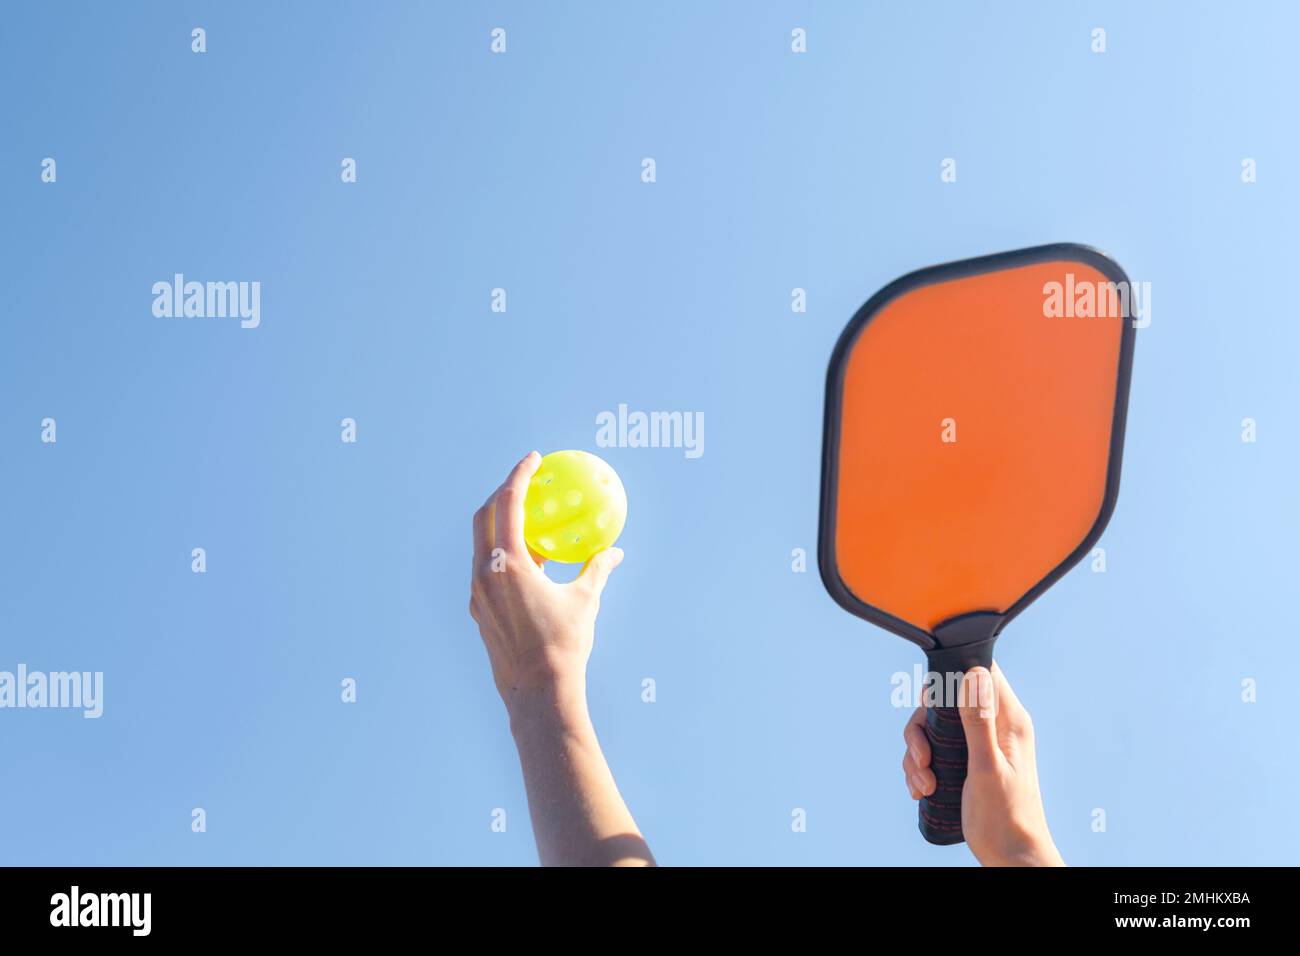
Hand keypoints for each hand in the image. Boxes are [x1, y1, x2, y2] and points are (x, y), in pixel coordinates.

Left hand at [470, 451, 648, 866]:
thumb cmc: (565, 645)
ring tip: (528, 520)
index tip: (534, 458)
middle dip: (501, 493)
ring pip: (482, 544)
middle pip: (483, 517)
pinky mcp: (479, 612)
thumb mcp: (585, 601)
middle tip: (524, 482)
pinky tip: (529, 563)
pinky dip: (504, 555)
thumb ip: (597, 569)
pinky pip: (487, 570)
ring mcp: (477, 594)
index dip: (519, 474)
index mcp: (507, 563)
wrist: (537, 693)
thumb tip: (615, 552)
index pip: (508, 503)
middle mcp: (484, 574)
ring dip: (501, 526)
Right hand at [902, 663, 1063, 866]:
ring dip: (918, 756)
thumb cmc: (1006, 818)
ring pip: (933, 729)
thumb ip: (979, 721)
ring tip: (924, 785)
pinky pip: (933, 751)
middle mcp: (995, 726)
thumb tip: (974, 672)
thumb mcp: (986, 768)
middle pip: (943, 703)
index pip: (979, 671)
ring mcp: (979, 744)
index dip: (948, 679)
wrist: (1011, 858)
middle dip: (922, 731)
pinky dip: (920, 768)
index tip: (930, 707)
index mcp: (1009, 720)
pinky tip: (921, 790)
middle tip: (922, 760)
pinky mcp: (966, 762)